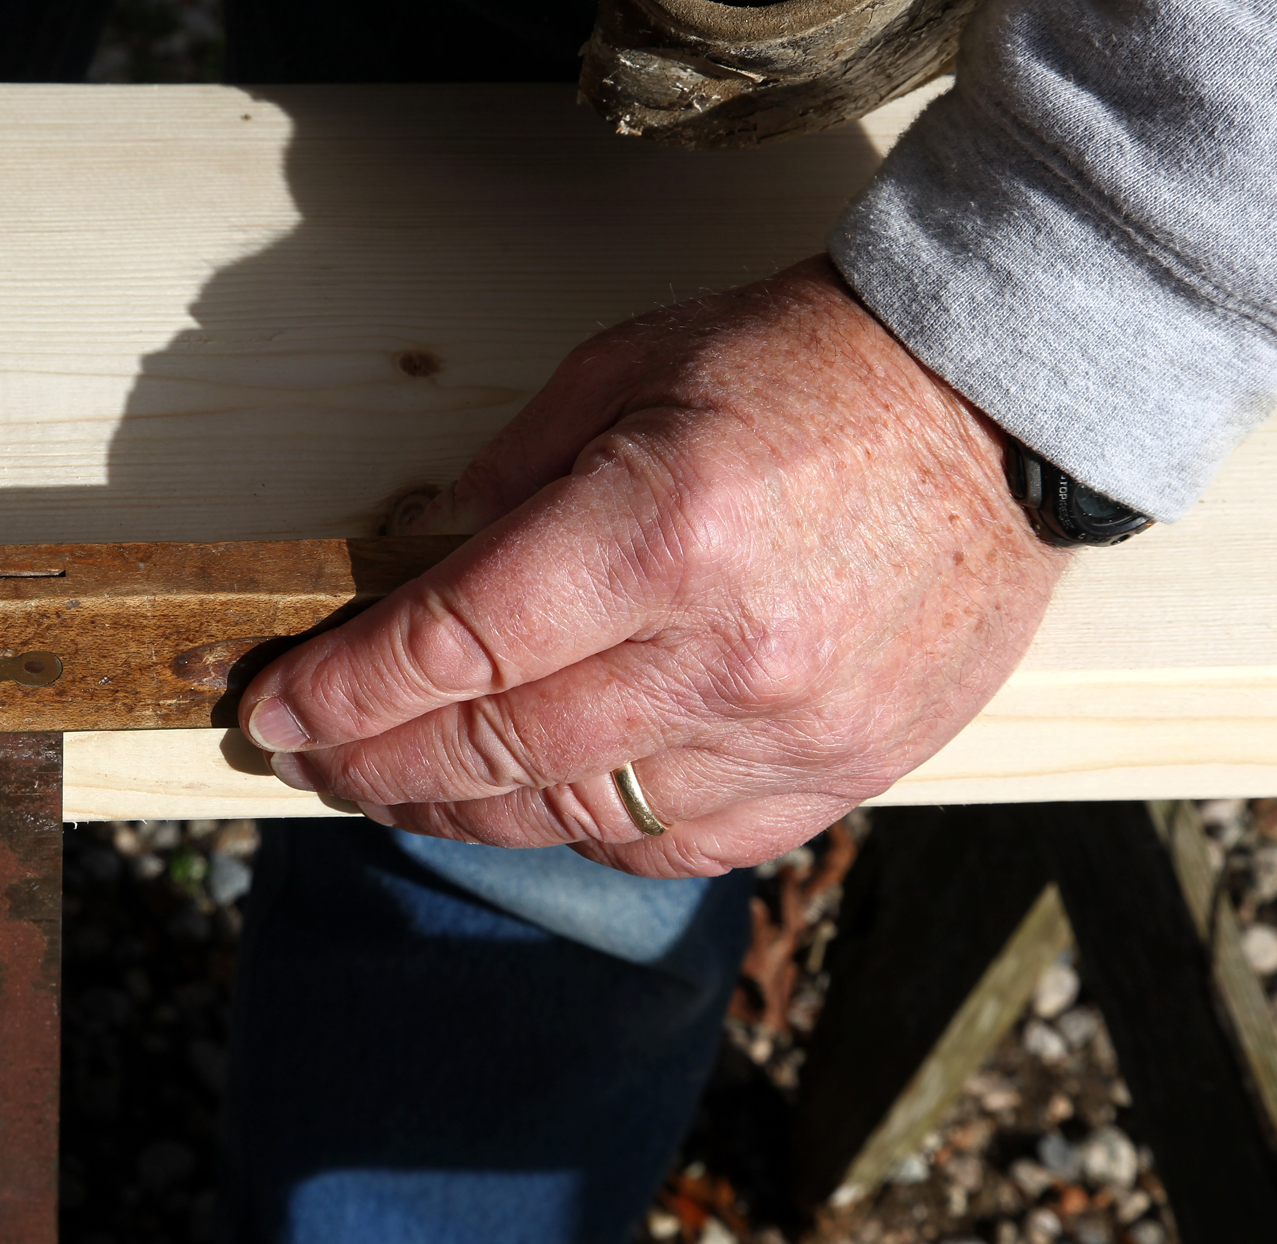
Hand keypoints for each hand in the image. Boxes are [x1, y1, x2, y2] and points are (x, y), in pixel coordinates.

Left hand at [240, 257, 1069, 877]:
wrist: (1002, 407)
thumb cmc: (809, 366)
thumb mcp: (625, 371)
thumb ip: (505, 480)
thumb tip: (411, 565)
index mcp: (653, 531)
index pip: (449, 647)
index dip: (342, 691)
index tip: (273, 710)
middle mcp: (716, 652)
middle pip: (492, 750)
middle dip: (373, 763)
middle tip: (310, 759)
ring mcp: (785, 730)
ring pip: (572, 815)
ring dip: (459, 812)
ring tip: (396, 790)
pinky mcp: (839, 772)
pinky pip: (676, 844)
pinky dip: (585, 835)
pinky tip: (535, 810)